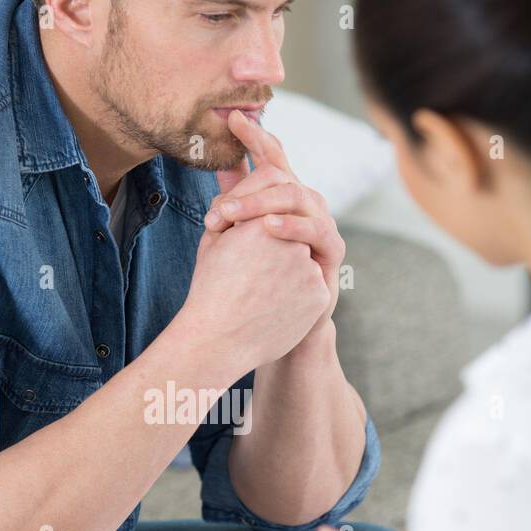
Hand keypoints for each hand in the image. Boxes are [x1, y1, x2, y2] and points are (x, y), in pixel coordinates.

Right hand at [179, 215, 329, 371]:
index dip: (252, 242)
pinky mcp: (320, 295)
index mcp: (265, 223)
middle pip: (286, 242)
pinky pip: (309, 291)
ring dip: (284, 278)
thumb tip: (235, 189)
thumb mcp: (213, 240)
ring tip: (259, 297)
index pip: (269, 220)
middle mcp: (293, 241)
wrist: (219, 341)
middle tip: (250, 279)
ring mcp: (310, 269)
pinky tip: (273, 311)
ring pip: (301, 266)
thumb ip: (229, 209)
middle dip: (271, 257)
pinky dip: (294, 299)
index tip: (241, 259)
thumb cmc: (210, 290)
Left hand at [204, 110, 345, 330]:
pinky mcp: (331, 252)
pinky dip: (292, 226)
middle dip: (246, 188)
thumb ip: (232, 198)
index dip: (255, 135)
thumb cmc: (258, 277)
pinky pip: (316, 230)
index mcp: (283, 196)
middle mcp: (306, 204)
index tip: (232, 117)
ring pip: (299, 197)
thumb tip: (215, 162)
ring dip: (261, 204)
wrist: (282, 324)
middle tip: (216, 208)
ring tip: (230, 216)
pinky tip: (268, 228)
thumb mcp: (238, 235)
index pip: (272, 157)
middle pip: (282, 175)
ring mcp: (322, 225)